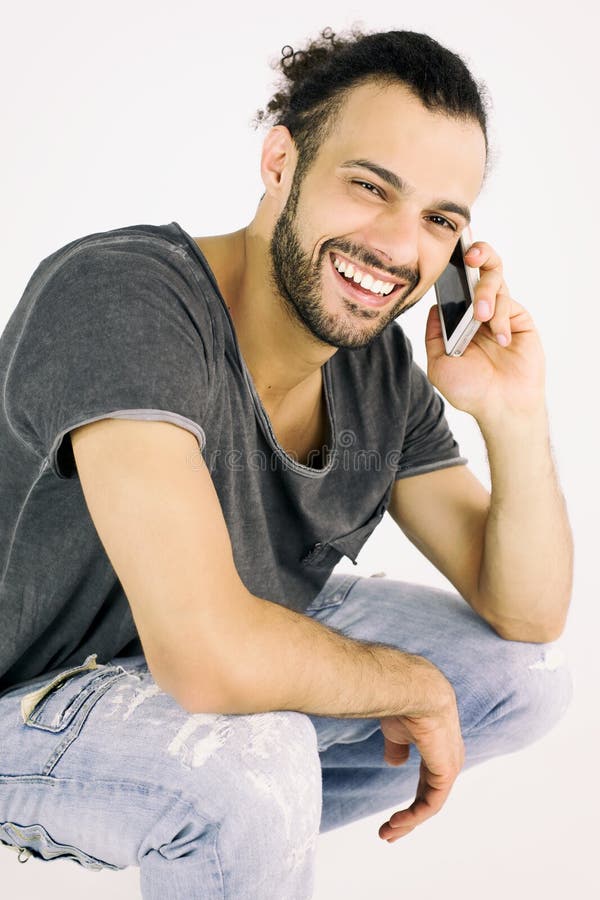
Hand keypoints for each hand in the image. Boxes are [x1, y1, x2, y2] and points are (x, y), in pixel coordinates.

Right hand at [378, 682, 464, 842]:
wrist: (412, 688)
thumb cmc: (403, 701)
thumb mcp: (396, 729)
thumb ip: (397, 747)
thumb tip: (395, 763)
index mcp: (437, 749)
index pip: (426, 783)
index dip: (410, 802)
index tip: (390, 819)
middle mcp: (448, 759)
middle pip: (429, 798)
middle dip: (409, 819)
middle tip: (388, 833)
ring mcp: (450, 766)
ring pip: (430, 804)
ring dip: (408, 821)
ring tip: (386, 833)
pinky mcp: (446, 771)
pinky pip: (432, 803)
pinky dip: (414, 816)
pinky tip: (396, 822)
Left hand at [425, 241, 545, 424]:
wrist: (500, 405)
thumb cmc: (470, 389)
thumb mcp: (439, 365)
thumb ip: (433, 335)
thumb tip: (433, 307)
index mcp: (459, 317)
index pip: (457, 282)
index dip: (454, 265)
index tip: (448, 253)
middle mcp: (480, 310)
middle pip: (482, 267)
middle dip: (479, 253)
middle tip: (471, 256)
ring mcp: (500, 312)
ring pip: (495, 279)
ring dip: (485, 294)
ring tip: (480, 318)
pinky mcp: (519, 319)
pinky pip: (508, 303)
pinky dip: (500, 317)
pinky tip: (501, 339)